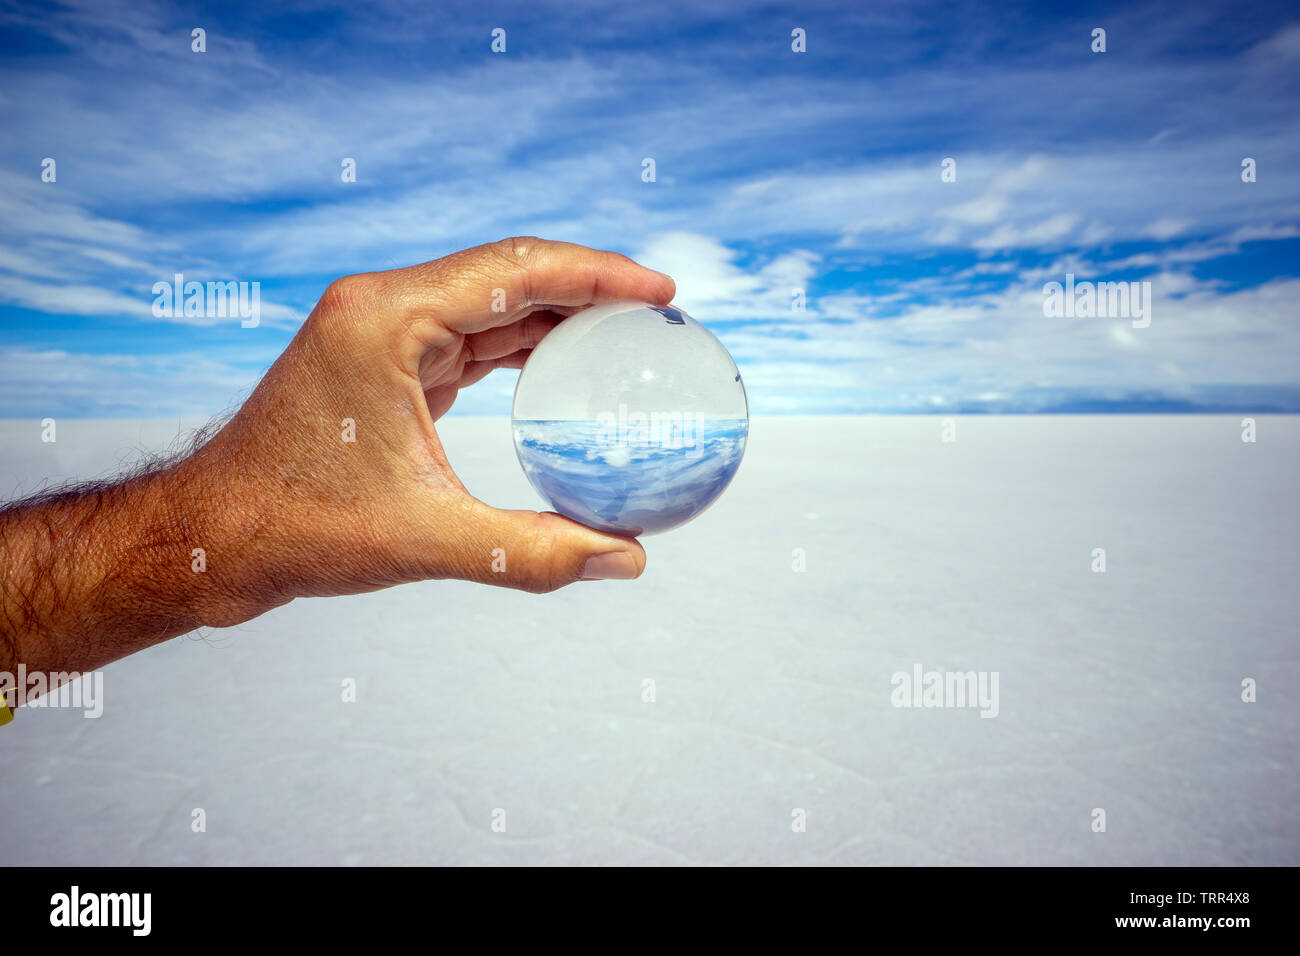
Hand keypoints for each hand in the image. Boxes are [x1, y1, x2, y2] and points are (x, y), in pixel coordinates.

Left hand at [185, 238, 676, 625]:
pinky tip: (564, 369)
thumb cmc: (295, 528)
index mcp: (387, 320)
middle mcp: (381, 307)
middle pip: (509, 273)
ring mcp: (378, 330)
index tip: (661, 291)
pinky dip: (521, 348)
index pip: (516, 272)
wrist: (210, 537)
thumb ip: (532, 552)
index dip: (599, 274)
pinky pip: (468, 337)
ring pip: (489, 303)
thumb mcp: (425, 539)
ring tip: (627, 336)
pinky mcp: (380, 360)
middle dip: (589, 288)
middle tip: (659, 314)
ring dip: (557, 316)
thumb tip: (625, 560)